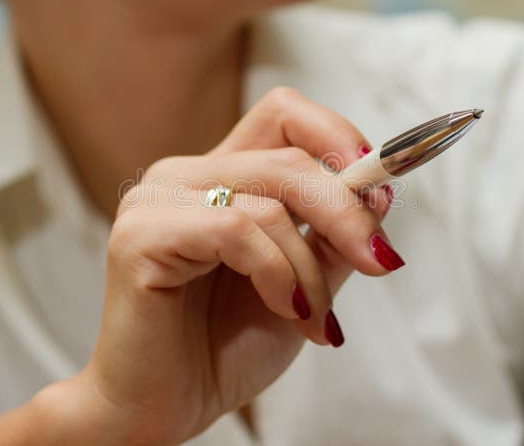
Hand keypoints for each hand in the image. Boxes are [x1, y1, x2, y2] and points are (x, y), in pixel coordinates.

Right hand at [47, 87, 400, 444]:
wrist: (164, 409)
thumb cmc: (224, 348)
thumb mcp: (302, 284)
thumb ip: (331, 237)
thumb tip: (378, 192)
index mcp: (220, 177)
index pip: (284, 115)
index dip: (338, 135)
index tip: (382, 184)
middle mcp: (184, 177)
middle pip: (288, 155)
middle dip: (347, 208)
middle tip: (381, 260)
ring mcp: (156, 201)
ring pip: (269, 200)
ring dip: (309, 268)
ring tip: (313, 319)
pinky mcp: (141, 236)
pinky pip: (237, 230)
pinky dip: (276, 273)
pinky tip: (282, 308)